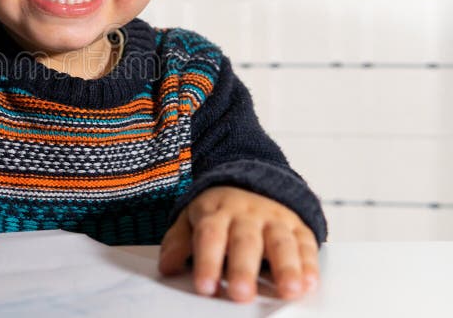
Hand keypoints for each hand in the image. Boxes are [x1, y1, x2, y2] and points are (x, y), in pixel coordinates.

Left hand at [158, 186, 318, 302]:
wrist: (250, 181)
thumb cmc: (218, 212)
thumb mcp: (191, 219)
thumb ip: (178, 242)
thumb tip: (167, 266)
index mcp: (216, 212)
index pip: (209, 236)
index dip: (207, 262)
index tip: (205, 287)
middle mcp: (246, 215)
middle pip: (245, 241)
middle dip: (244, 268)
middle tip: (242, 295)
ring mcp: (274, 219)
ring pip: (281, 241)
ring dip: (287, 267)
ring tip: (289, 291)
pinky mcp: (298, 226)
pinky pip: (306, 243)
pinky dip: (309, 263)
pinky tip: (309, 283)